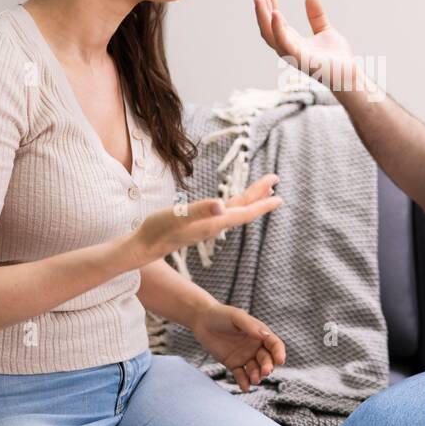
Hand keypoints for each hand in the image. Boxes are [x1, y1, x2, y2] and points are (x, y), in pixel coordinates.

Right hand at [134, 174, 281, 262]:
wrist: (145, 246)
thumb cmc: (159, 229)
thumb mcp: (179, 216)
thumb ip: (201, 210)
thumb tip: (222, 205)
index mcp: (215, 221)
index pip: (245, 211)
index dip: (262, 203)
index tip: (279, 195)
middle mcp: (215, 224)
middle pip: (244, 208)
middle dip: (261, 195)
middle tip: (276, 179)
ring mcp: (208, 224)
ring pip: (236, 210)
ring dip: (251, 200)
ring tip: (264, 191)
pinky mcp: (200, 223)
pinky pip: (225, 212)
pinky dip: (236, 204)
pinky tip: (235, 203)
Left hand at [192, 303, 286, 390]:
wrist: (202, 321)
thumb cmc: (221, 314)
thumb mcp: (237, 317)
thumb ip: (251, 326)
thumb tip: (266, 336)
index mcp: (260, 334)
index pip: (274, 345)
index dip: (279, 353)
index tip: (280, 361)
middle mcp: (255, 347)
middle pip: (266, 360)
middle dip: (267, 367)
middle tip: (265, 372)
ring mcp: (245, 357)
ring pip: (255, 370)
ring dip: (256, 376)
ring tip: (253, 380)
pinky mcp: (233, 364)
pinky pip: (241, 376)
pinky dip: (244, 382)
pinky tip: (244, 387)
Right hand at [253, 0, 356, 90]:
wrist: (349, 76)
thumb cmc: (337, 58)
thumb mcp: (325, 30)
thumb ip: (316, 16)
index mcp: (291, 40)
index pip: (274, 19)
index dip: (269, 1)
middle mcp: (287, 47)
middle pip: (266, 24)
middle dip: (261, 4)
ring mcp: (291, 54)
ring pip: (269, 34)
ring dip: (262, 15)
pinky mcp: (300, 60)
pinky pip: (284, 43)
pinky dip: (277, 28)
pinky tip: (276, 12)